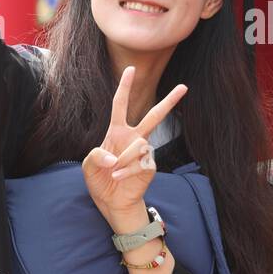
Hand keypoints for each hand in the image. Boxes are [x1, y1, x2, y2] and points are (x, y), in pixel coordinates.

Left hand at [81, 66, 186, 229]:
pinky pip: (140, 162)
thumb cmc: (100, 181)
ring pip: (139, 144)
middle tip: (184, 87)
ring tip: (113, 172)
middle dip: (169, 101)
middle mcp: (133, 138)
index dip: (125, 87)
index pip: (121, 105)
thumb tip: (113, 157)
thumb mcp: (88, 166)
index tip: (131, 69)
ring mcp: (144, 152)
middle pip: (154, 116)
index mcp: (117, 132)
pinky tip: (118, 178)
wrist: (112, 203)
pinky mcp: (150, 167)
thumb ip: (96, 156)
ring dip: (122, 159)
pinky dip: (125, 171)